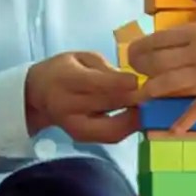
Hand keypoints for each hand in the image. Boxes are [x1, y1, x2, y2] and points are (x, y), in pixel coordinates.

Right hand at [25, 51, 141, 143]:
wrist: (38, 94)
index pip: (95, 83)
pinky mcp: (82, 138)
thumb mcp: (81, 57)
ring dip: (136, 119)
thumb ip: (105, 68)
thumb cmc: (63, 70)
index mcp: (66, 79)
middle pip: (108, 105)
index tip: (139, 81)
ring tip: (152, 107)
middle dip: (135, 101)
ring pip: (113, 128)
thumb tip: (132, 83)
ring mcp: (74, 126)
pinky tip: (139, 117)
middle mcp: (68, 105)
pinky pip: (111, 136)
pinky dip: (128, 128)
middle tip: (157, 93)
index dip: (119, 83)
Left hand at [127, 0, 195, 132]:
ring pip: (170, 84)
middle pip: (158, 62)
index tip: (132, 52)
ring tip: (141, 95)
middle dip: (140, 68)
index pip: (158, 40)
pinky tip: (173, 131)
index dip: (141, 47)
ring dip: (152, 90)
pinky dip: (186, 120)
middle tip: (132, 72)